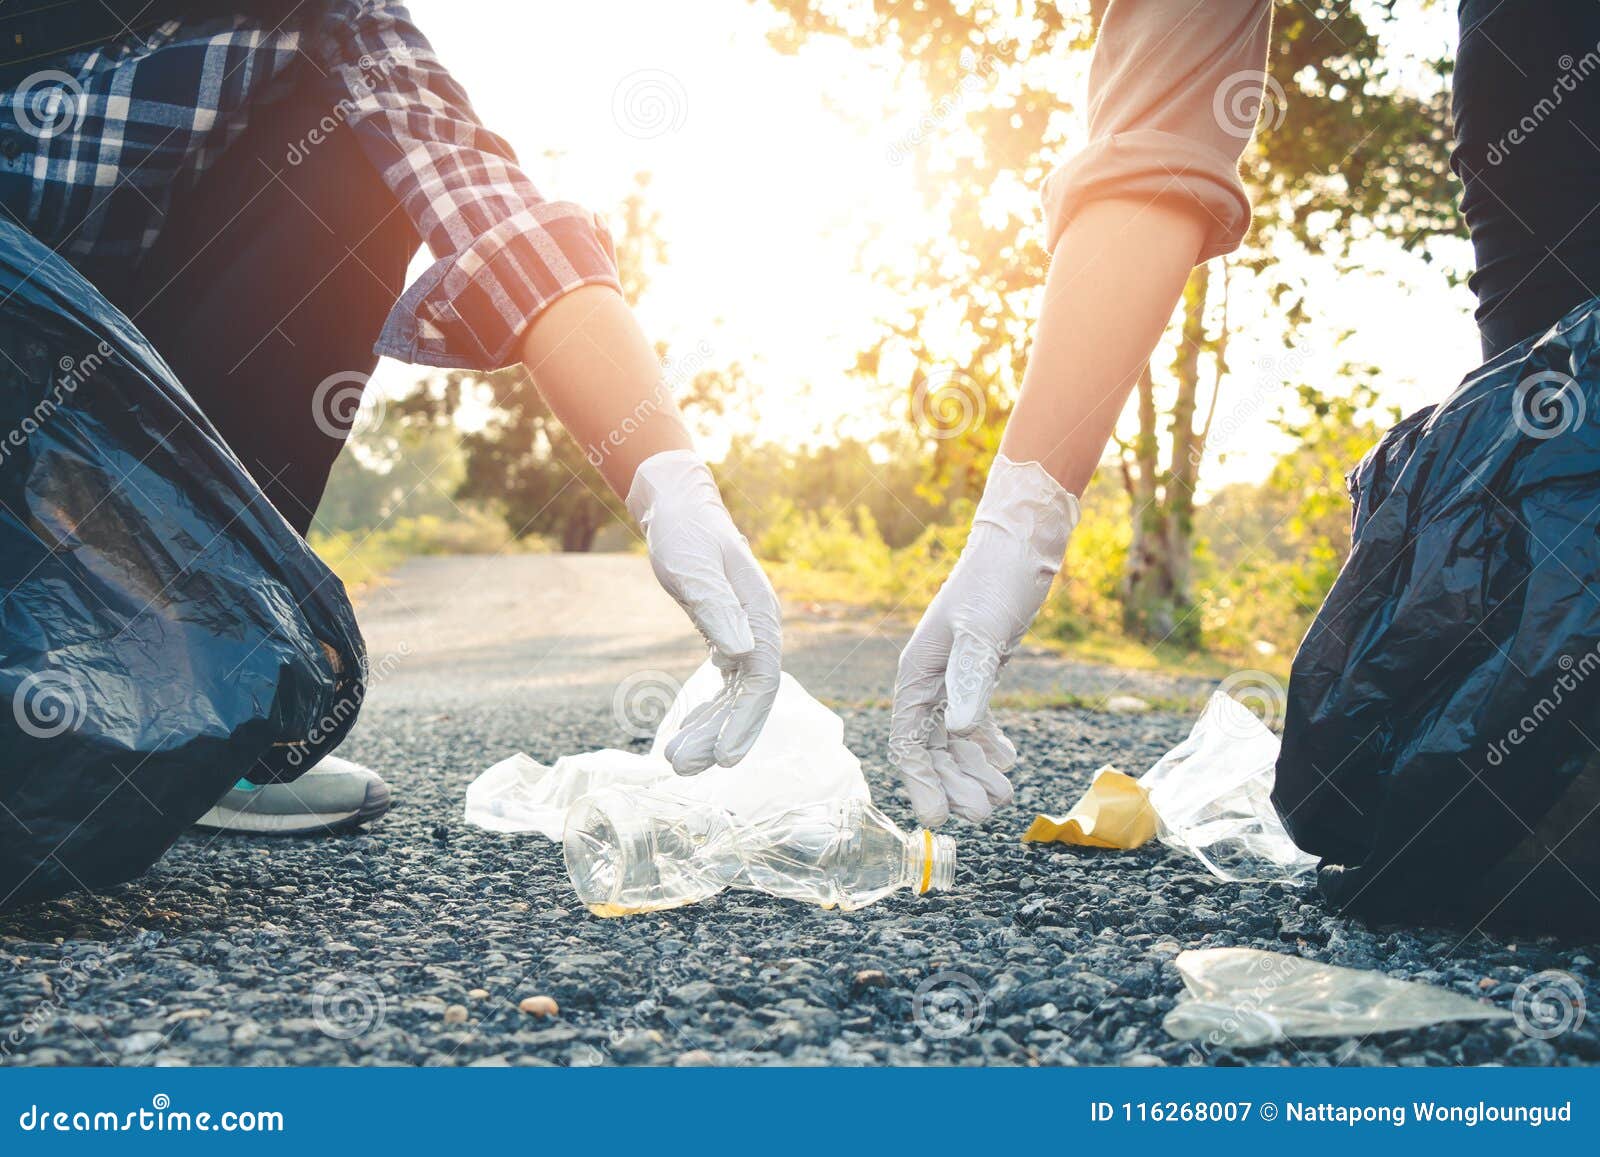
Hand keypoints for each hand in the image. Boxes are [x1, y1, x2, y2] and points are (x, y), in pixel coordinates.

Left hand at [627, 450, 781, 772]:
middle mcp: (760, 629)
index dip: (746, 722)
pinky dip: (706, 710)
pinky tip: (684, 732)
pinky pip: (723, 685)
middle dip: (721, 736)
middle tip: (683, 768)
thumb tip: (740, 654)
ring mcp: (745, 634)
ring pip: (735, 696)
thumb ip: (715, 608)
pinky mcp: (726, 636)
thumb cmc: (685, 531)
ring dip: (710, 729)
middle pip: (749, 697)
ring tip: (676, 761)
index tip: (725, 758)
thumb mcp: (693, 567)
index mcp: (761, 614)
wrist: (679, 506)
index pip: (762, 680)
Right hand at [890, 456, 1080, 824]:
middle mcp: (930, 680)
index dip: (921, 781)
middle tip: (988, 811)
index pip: (908, 740)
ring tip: (1004, 794)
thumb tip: (961, 730)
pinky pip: (976, 721)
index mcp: (918, 672)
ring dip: (975, 771)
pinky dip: (988, 745)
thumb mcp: (983, 630)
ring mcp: (955, 677)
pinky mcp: (980, 672)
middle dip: (956, 783)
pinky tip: (1008, 760)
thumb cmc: (995, 582)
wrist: (1022, 545)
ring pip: (956, 741)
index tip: (939, 818)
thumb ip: (970, 679)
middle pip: (933, 749)